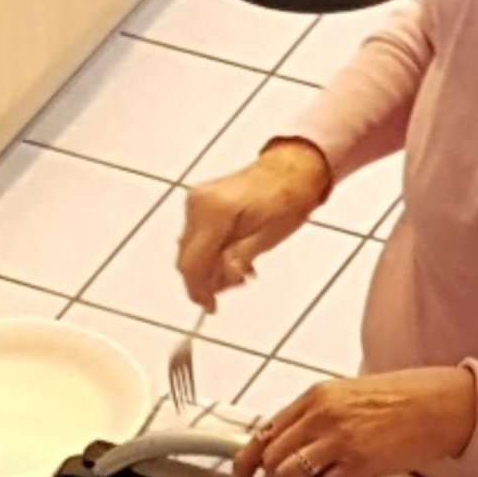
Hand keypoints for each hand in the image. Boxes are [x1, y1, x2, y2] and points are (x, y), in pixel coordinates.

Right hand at [176, 140, 331, 311]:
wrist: (290, 169)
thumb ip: (238, 260)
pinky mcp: (198, 202)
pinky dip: (210, 252)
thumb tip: (221, 280)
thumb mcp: (268, 237)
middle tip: (237, 283)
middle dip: (208, 280)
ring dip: (211, 267)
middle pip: (187, 259)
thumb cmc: (286, 199)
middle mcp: (198, 204)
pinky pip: (196, 238)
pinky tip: (233, 256)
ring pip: (190, 251)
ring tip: (241, 269)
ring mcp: (195, 201)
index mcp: (215, 211)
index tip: (210, 307)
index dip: (199, 290)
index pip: (193, 263)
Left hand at [232, 369, 477, 476]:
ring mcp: (339, 439)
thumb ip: (320, 419)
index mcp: (316, 396)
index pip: (264, 433)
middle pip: (271, 458)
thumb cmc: (407, 401)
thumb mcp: (351, 398)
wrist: (444, 405)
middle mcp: (322, 414)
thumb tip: (296, 445)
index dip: (244, 463)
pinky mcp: (359, 463)